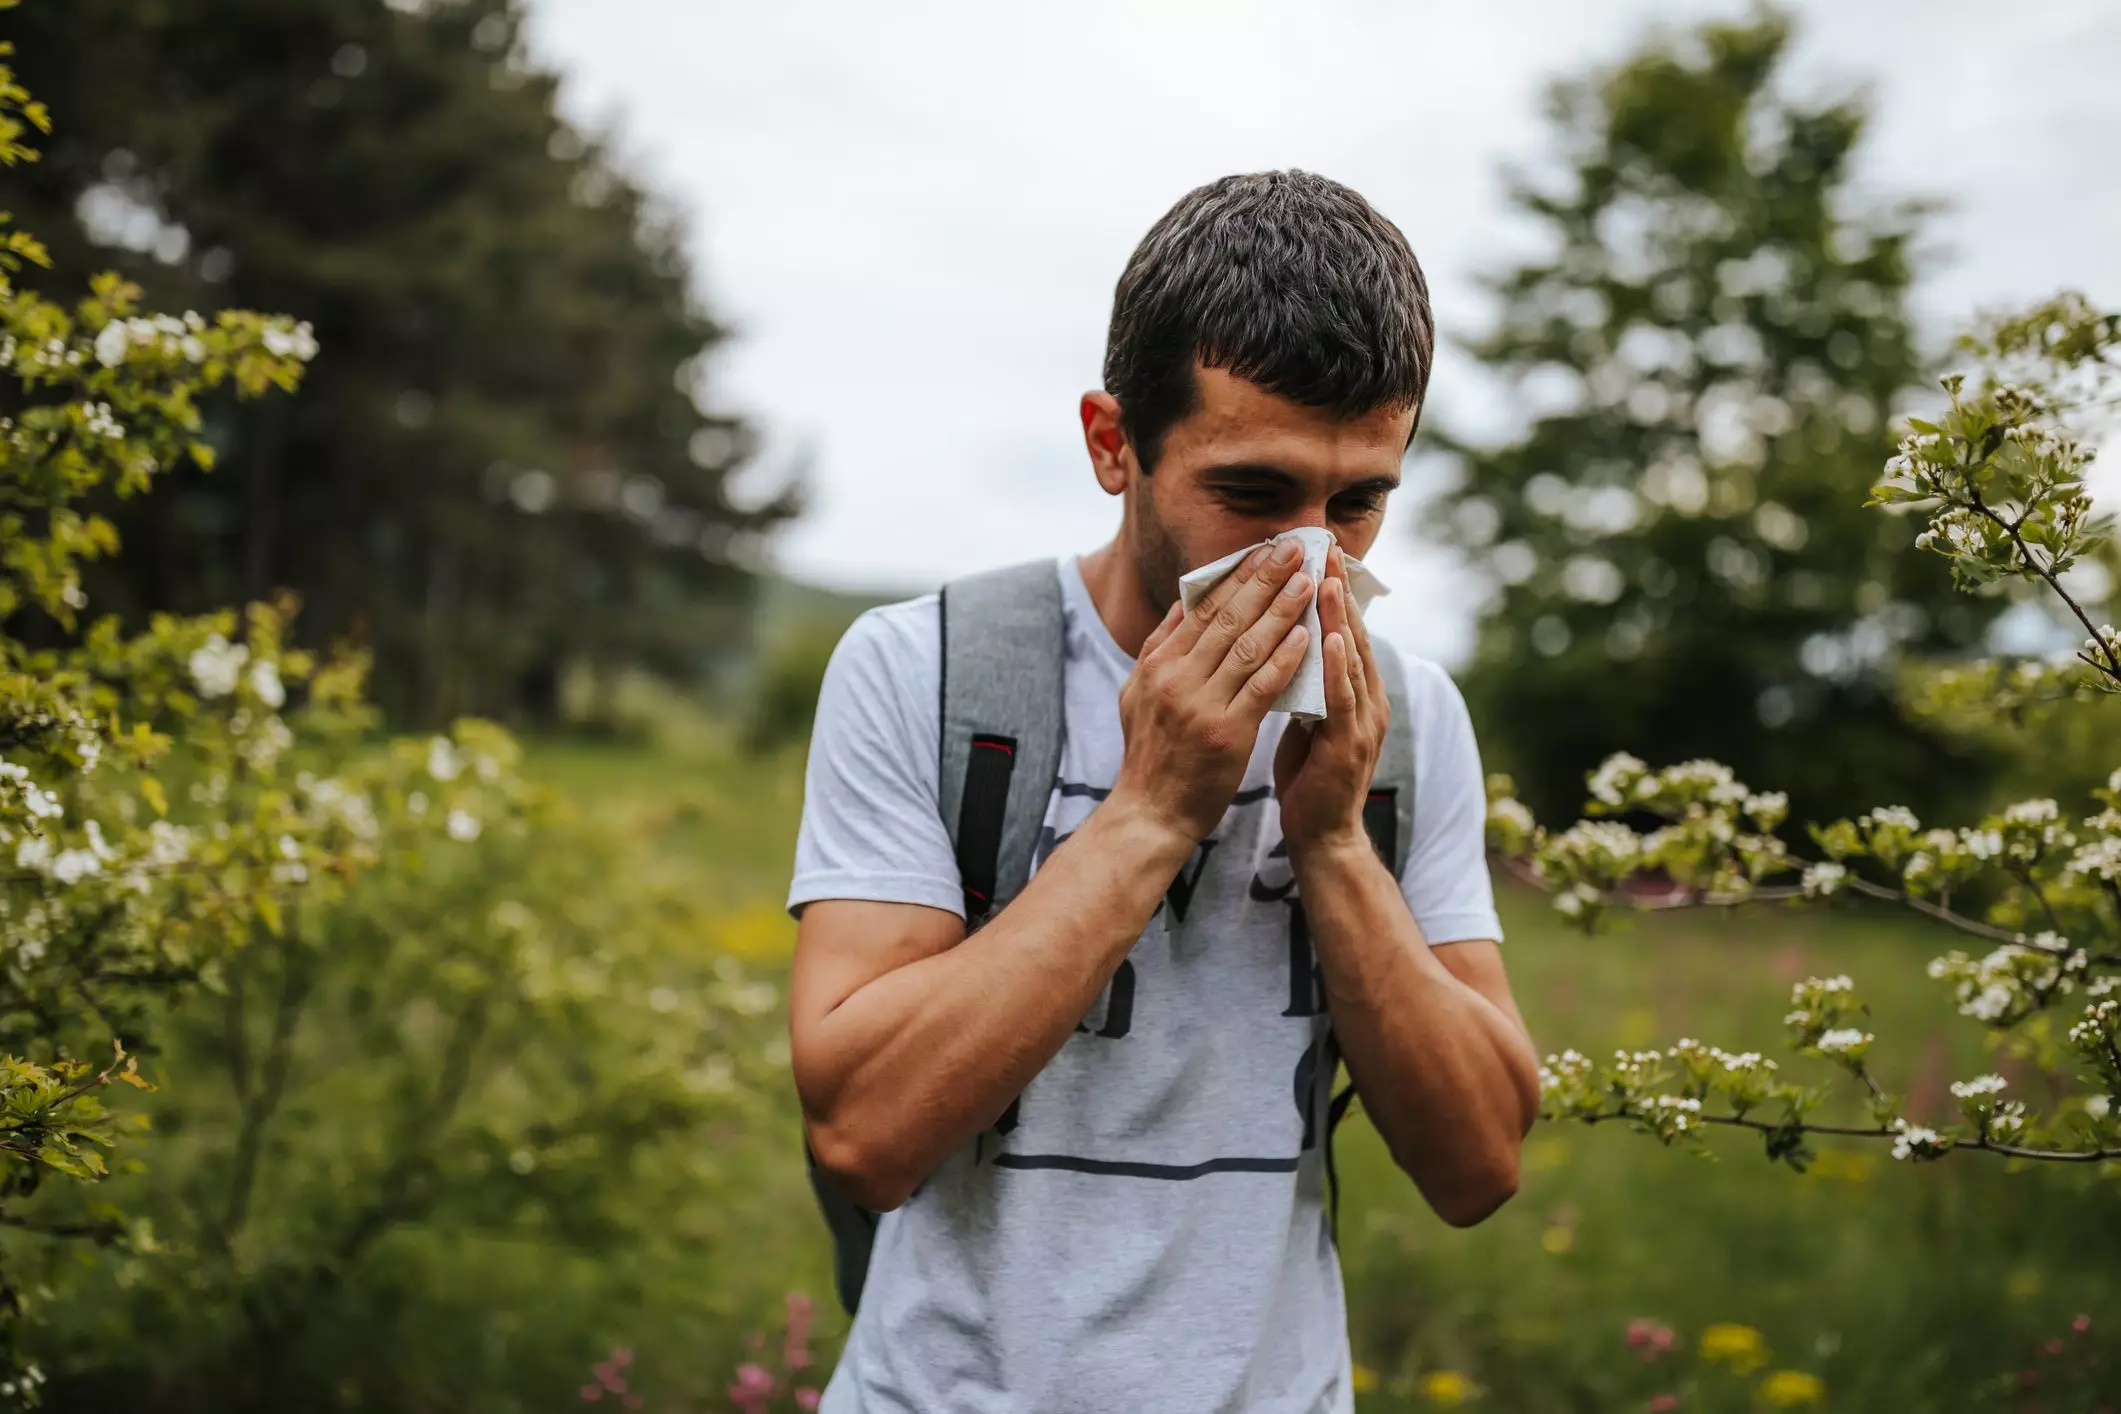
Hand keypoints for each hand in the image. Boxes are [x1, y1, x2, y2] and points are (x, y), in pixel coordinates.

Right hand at [1112, 538, 1314, 843]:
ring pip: (1249, 646)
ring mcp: (1201, 706)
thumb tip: (1180, 604)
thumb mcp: (1136, 693)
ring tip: (1309, 581)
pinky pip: (1262, 687)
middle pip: (1229, 618)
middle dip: (1265, 579)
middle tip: (1294, 548)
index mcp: (1158, 665)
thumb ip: (1158, 647)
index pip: (1204, 609)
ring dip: (1282, 609)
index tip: (1264, 549)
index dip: (1237, 575)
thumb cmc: (1149, 754)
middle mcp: (1177, 679)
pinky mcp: (1227, 733)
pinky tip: (1306, 635)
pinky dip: (1285, 659)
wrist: (1150, 813)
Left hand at [1275, 542, 1388, 861]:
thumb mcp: (1305, 718)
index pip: (1343, 630)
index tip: (1317, 552)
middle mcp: (1367, 701)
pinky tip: (1332, 638)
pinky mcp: (1350, 747)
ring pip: (1351, 660)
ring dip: (1341, 618)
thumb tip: (1281, 643)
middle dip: (1338, 590)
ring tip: (1327, 578)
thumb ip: (1305, 682)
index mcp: (1355, 691)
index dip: (1332, 592)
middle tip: (1325, 548)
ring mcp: (1363, 723)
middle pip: (1353, 634)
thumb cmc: (1308, 776)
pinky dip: (1338, 667)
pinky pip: (1343, 700)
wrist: (1321, 837)